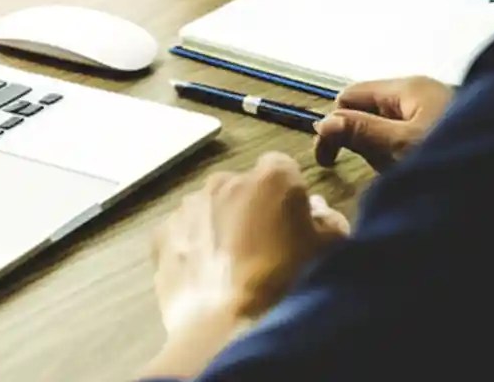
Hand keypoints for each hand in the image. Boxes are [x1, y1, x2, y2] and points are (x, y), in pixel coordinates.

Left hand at [143, 154, 348, 376]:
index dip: (288, 192)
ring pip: (208, 208)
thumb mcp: (332, 252)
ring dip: (219, 226)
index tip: (292, 220)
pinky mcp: (161, 234)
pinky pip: (182, 233)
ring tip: (231, 268)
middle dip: (251, 208)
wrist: (228, 327)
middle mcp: (224, 181)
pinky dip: (192, 247)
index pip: (281, 166)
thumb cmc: (288, 285)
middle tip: (262, 248)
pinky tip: (206, 277)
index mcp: (270, 178)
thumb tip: (316, 210)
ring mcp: (187, 206)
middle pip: (241, 187)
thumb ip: (328, 220)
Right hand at [313, 76, 453, 171]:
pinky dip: (401, 150)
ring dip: (380, 146)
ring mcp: (435, 108)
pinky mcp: (446, 126)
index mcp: (406, 87)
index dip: (334, 124)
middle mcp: (420, 91)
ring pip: (387, 123)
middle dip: (359, 135)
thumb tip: (322, 122)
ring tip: (395, 170)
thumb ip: (358, 131)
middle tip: (367, 166)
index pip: (349, 95)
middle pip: (368, 107)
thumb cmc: (452, 155)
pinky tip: (412, 167)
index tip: (329, 161)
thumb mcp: (398, 147)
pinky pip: (408, 133)